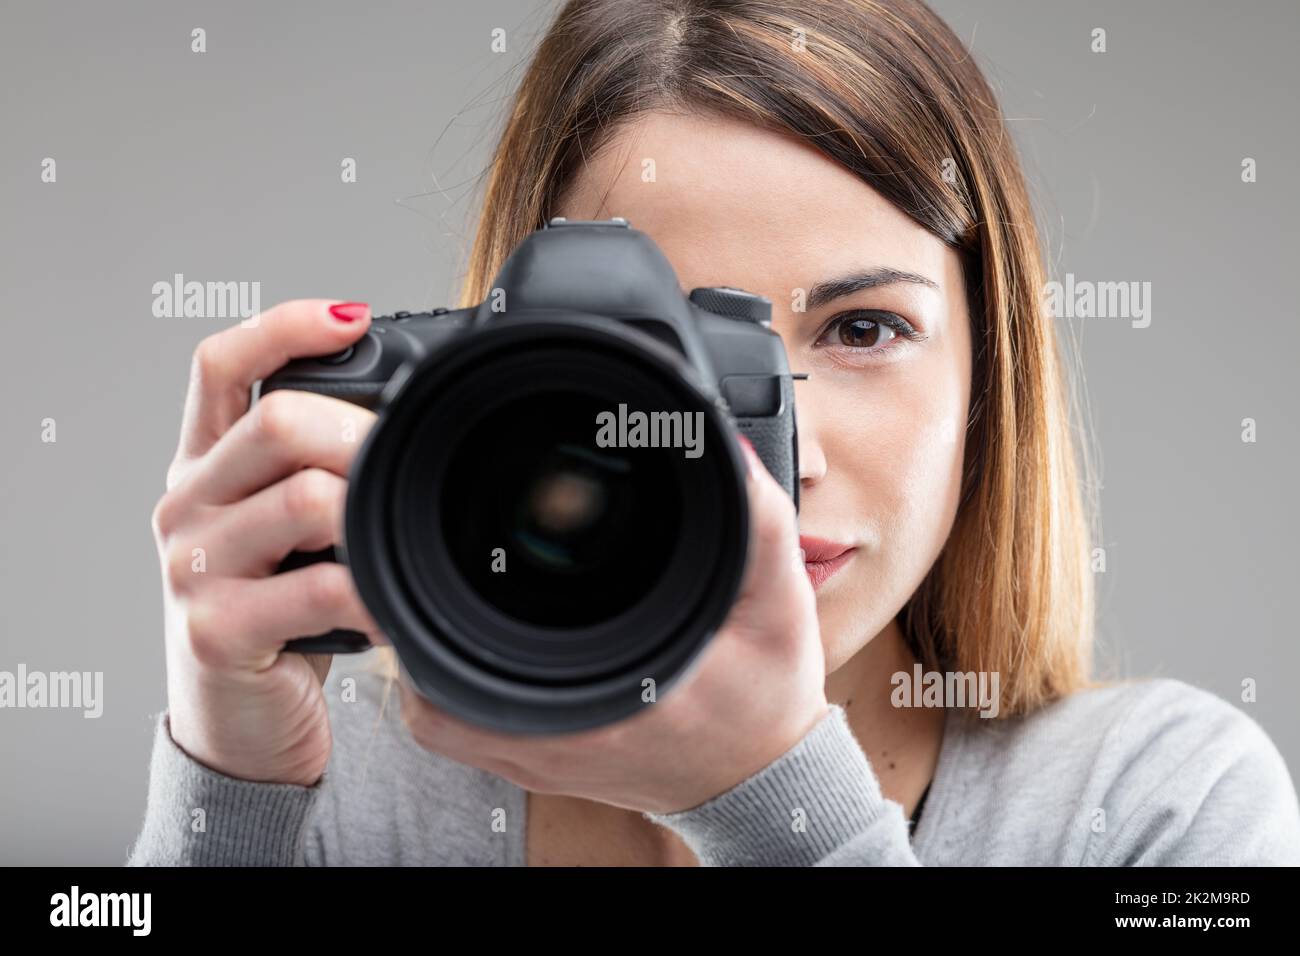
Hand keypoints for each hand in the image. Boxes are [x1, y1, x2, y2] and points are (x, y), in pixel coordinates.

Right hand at [151, 300, 382, 785]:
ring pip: (306, 499)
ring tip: (403, 535)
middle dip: (362, 433)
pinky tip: (388, 605)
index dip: (283, 326)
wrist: (237, 721)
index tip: (351, 316)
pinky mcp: (218, 630)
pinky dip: (374, 592)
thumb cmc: (274, 613)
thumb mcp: (278, 529)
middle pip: (276, 422)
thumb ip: (309, 471)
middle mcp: (185, 506)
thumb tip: (399, 414)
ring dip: (374, 512)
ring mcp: (195, 568)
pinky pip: (321, 588)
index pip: (218, 365)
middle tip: (412, 462)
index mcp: (201, 467)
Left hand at [397, 437, 828, 813]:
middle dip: (423, 603)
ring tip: (434, 586)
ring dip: (421, 645)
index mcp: (613, 693)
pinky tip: (456, 640)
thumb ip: (761, 524)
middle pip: (439, 674)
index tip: (442, 534)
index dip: (449, 586)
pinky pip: (455, 731)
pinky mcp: (534, 763)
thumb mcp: (780, 604)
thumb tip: (722, 448)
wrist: (758, 778)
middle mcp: (561, 732)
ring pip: (434, 710)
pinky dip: (438, 685)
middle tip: (430, 542)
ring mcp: (540, 755)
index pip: (495, 644)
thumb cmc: (765, 698)